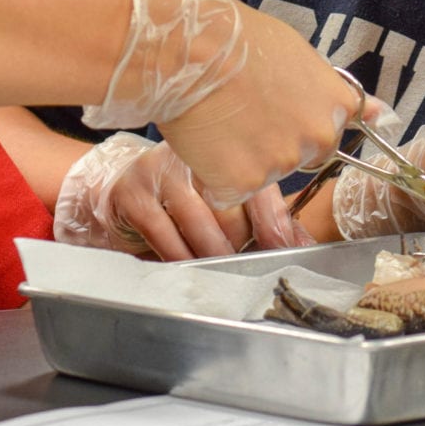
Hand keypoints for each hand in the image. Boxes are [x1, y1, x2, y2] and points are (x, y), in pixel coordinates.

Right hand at [54, 133, 312, 259]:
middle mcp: (196, 155)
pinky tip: (187, 267)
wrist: (120, 184)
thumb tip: (304, 245)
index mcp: (227, 152)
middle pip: (232, 208)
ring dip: (213, 255)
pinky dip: (179, 257)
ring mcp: (162, 170)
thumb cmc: (183, 195)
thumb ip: (263, 217)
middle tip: (246, 267)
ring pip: (201, 223)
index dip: (275, 226)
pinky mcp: (134, 193)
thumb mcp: (223, 199)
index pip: (260, 188)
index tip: (284, 254)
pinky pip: (164, 233)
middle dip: (242, 246)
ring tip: (220, 273)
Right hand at [84, 0, 356, 208]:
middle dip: (276, 143)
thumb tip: (382, 115)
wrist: (191, 47)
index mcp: (337, 106)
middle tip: (244, 114)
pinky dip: (215, 175)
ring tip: (220, 120)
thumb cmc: (240, 38)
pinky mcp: (242, 183)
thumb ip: (334, 91)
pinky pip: (229, 190)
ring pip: (263, 175)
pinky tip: (205, 141)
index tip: (280, 110)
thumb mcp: (301, 54)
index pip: (335, 132)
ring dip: (243, 159)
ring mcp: (281, 164)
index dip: (301, 120)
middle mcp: (318, 138)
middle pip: (302, 157)